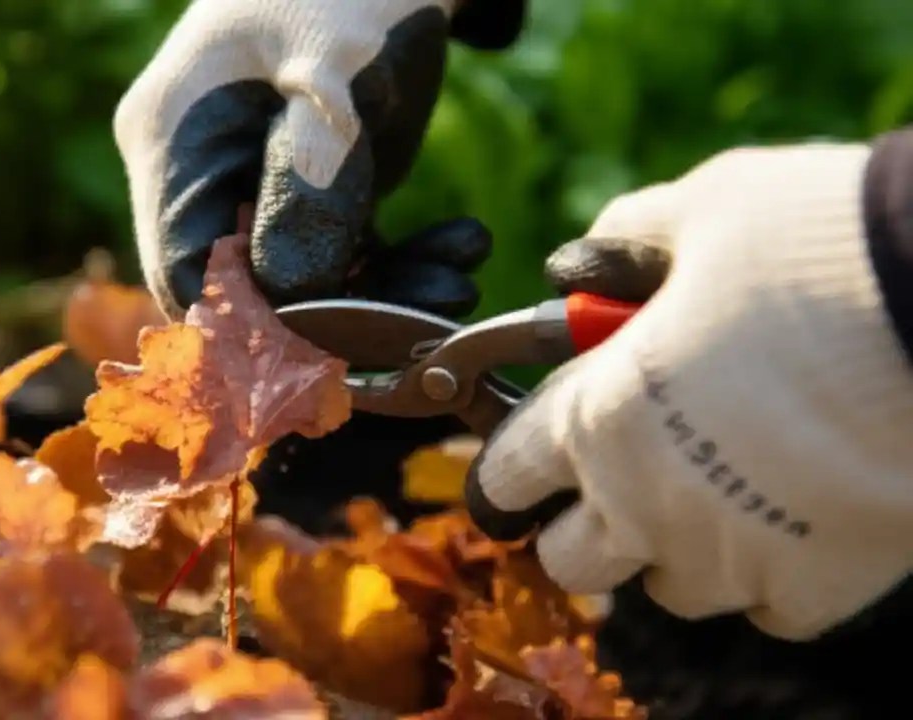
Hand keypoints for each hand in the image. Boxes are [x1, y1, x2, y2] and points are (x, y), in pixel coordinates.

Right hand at [114, 0, 524, 317]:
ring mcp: (246, 178)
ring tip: (462, 274)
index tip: (349, 351)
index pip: (188, 279)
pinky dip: (395, 262)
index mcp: (172, 143)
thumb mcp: (333, 77)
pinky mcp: (299, 183)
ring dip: (385, 293)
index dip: (259, 332)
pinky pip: (335, 252)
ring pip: (300, 281)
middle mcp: (195, 171)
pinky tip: (459, 247)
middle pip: (245, 289)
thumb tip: (293, 302)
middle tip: (438, 311)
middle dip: (344, 315)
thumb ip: (308, 184)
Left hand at [465, 143, 912, 639]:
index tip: (520, 465)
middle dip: (581, 522)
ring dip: (674, 548)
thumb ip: (625, 243)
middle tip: (621, 471)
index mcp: (596, 419)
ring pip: (667, 590)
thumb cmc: (813, 243)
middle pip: (569, 560)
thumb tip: (580, 267)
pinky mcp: (820, 587)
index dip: (506, 470)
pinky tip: (791, 515)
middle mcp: (646, 506)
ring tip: (718, 485)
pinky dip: (768, 573)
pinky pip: (768, 608)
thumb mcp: (702, 210)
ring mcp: (732, 559)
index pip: (505, 478)